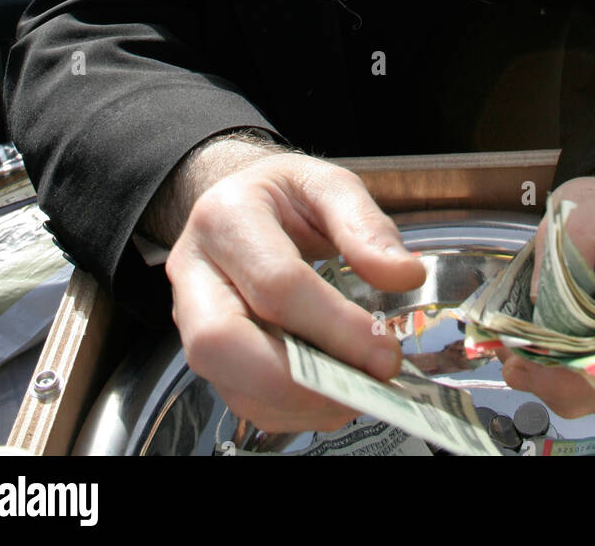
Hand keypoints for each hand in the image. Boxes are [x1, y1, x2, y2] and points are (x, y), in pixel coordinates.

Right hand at [165, 152, 425, 432]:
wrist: (239, 201)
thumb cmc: (282, 196)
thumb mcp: (329, 185)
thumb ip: (367, 226)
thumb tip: (404, 275)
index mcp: (226, 217)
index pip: (275, 285)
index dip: (333, 327)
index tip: (384, 351)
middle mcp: (195, 269)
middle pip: (222, 342)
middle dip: (298, 381)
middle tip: (364, 387)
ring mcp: (190, 315)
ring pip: (225, 379)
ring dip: (297, 403)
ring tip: (356, 393)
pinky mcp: (204, 351)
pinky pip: (238, 397)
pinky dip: (288, 409)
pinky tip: (330, 394)